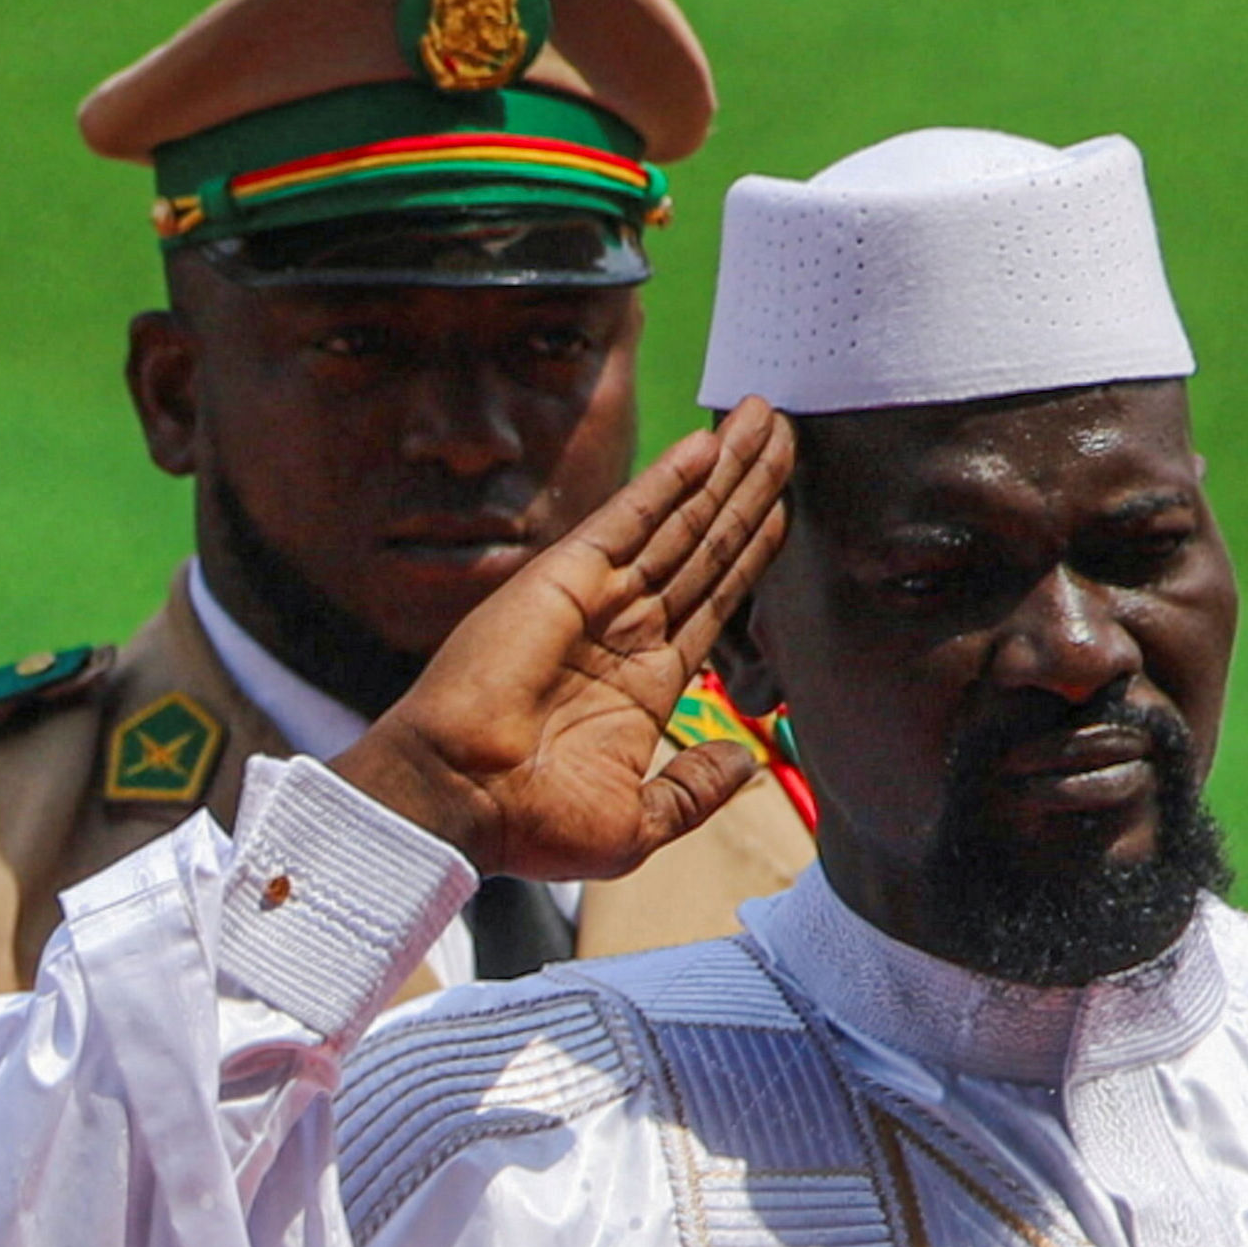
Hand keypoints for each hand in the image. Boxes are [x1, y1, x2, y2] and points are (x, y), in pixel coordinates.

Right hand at [329, 401, 792, 882]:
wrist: (460, 800)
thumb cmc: (530, 824)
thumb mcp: (636, 824)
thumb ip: (693, 790)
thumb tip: (743, 761)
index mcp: (644, 685)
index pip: (712, 602)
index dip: (750, 554)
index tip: (785, 508)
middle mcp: (623, 631)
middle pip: (703, 546)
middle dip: (747, 491)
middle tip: (787, 434)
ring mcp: (596, 599)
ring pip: (678, 522)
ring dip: (725, 472)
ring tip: (766, 422)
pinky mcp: (568, 577)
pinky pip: (630, 518)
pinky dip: (669, 481)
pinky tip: (708, 448)